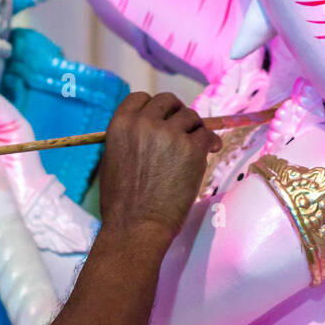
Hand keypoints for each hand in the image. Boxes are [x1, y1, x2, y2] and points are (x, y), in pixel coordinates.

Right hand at [97, 92, 220, 242]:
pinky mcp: (192, 149)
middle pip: (168, 101)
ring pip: (191, 117)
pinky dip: (210, 142)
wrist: (136, 226)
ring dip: (195, 129)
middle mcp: (145, 123)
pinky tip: (211, 148)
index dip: (153, 107)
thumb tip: (151, 128)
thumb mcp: (112, 159)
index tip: (162, 117)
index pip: (141, 97)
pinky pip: (207, 135)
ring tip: (196, 144)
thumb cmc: (121, 202)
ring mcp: (170, 134)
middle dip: (177, 113)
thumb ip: (130, 138)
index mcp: (121, 124)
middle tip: (183, 127)